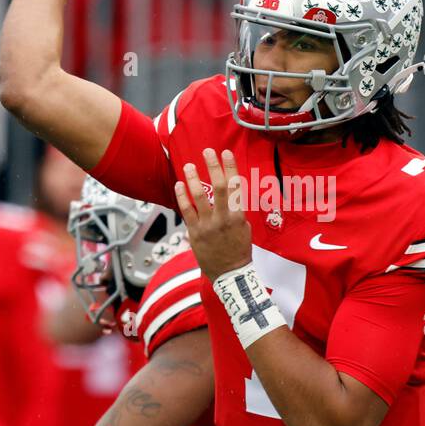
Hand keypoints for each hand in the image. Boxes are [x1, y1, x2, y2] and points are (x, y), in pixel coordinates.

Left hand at [174, 149, 251, 280]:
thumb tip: (231, 195)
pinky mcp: (194, 233)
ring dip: (193, 178)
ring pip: (199, 196)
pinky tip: (179, 184)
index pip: (235, 186)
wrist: (230, 273)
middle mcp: (223, 218)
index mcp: (238, 215)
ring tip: (189, 165)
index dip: (230, 167)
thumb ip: (237, 211)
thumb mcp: (245, 229)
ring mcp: (207, 225)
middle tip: (207, 152)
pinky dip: (182, 196)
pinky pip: (186, 211)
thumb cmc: (239, 250)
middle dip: (213, 166)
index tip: (226, 153)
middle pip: (218, 187)